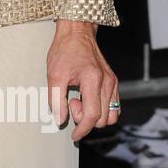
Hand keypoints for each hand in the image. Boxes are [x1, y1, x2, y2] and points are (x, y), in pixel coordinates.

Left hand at [47, 21, 119, 141]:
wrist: (77, 32)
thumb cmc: (65, 50)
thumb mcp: (53, 75)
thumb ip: (56, 100)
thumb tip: (60, 120)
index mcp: (93, 80)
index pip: (93, 115)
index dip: (82, 129)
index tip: (74, 135)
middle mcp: (108, 82)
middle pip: (103, 119)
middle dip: (85, 119)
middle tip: (71, 102)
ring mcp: (113, 82)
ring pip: (111, 115)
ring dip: (95, 116)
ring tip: (79, 101)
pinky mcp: (113, 81)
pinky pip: (114, 106)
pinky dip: (102, 110)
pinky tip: (87, 99)